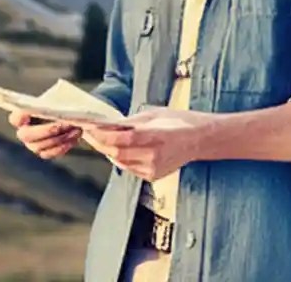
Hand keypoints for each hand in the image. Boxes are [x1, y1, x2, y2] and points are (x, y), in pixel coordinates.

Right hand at [9, 110, 80, 159]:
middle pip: (27, 135)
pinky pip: (50, 153)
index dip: (19, 117)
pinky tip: (74, 138)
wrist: (66, 116)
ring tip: (75, 129)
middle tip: (64, 124)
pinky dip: (63, 146)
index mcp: (22, 116)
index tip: (29, 113)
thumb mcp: (54, 100)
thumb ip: (52, 103)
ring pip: (40, 146)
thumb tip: (61, 108)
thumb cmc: (57, 105)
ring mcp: (32, 145)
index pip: (15, 118)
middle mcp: (24, 133)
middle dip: (46, 130)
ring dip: (59, 138)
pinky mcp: (43, 152)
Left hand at [84, 107, 214, 181]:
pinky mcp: (153, 176)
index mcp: (155, 137)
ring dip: (107, 151)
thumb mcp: (154, 114)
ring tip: (98, 139)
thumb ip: (131, 122)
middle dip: (99, 143)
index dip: (102, 136)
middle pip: (116, 154)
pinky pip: (129, 168)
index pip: (120, 141)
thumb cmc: (179, 121)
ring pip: (120, 162)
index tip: (89, 128)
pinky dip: (119, 158)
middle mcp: (154, 157)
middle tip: (89, 132)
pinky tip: (115, 149)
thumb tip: (108, 124)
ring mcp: (153, 169)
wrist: (201, 140)